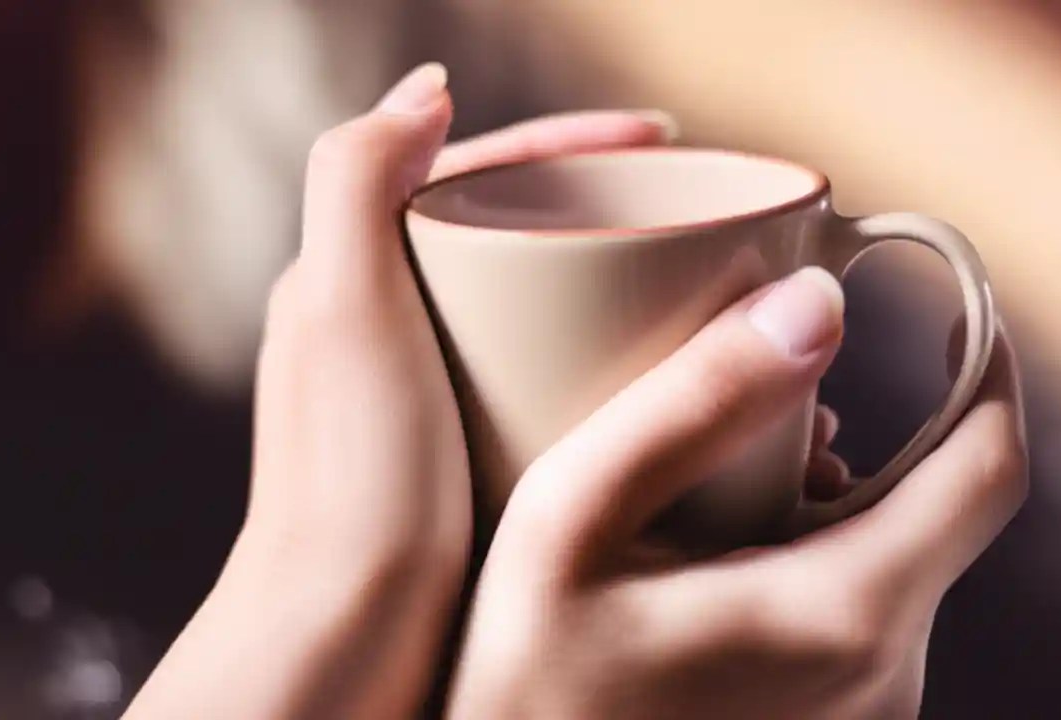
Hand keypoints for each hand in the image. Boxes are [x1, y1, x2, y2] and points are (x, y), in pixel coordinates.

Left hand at [124, 64, 675, 718]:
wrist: (342, 649)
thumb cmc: (348, 494)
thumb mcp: (342, 316)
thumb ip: (354, 182)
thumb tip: (425, 87)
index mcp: (355, 280)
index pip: (477, 174)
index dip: (570, 141)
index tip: (661, 136)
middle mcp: (395, 331)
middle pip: (523, 238)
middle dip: (616, 214)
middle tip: (702, 213)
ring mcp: (440, 396)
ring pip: (553, 314)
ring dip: (637, 297)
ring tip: (719, 302)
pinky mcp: (478, 457)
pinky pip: (565, 386)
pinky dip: (627, 372)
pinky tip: (686, 392)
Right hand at [447, 269, 1026, 719]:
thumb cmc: (523, 680)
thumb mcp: (570, 519)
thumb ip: (694, 404)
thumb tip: (816, 303)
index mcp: (844, 613)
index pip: (990, 469)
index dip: (993, 370)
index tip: (964, 305)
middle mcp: (883, 676)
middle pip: (941, 511)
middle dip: (895, 422)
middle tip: (788, 375)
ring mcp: (863, 714)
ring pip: (899, 559)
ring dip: (847, 488)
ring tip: (739, 460)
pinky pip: (863, 614)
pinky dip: (823, 550)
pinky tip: (727, 544)